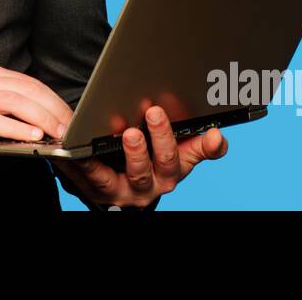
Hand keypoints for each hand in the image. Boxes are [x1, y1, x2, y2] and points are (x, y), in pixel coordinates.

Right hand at [0, 62, 72, 141]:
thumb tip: (16, 111)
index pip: (27, 82)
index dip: (51, 98)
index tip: (68, 113)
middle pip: (28, 90)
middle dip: (55, 108)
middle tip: (73, 126)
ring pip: (16, 103)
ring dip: (43, 118)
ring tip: (60, 133)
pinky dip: (16, 128)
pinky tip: (31, 136)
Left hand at [50, 105, 228, 208]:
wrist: (108, 179)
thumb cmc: (140, 156)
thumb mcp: (167, 146)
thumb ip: (192, 138)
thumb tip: (217, 135)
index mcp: (174, 167)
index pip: (196, 154)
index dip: (208, 146)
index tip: (214, 133)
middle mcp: (155, 182)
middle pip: (165, 162)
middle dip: (162, 137)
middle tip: (156, 113)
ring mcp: (128, 189)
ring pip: (135, 172)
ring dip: (135, 153)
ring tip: (130, 133)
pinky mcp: (100, 189)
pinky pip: (94, 175)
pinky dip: (88, 160)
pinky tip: (84, 145)